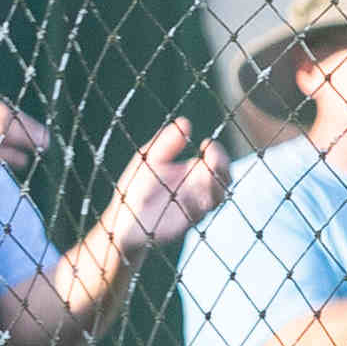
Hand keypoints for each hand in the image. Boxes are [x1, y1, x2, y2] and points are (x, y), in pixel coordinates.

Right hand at [0, 93, 47, 192]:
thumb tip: (6, 134)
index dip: (18, 116)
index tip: (32, 127)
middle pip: (2, 116)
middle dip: (27, 127)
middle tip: (45, 139)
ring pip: (0, 133)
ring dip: (25, 141)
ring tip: (39, 149)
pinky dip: (9, 157)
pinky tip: (20, 162)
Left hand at [104, 116, 228, 250]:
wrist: (122, 219)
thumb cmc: (136, 187)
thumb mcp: (150, 159)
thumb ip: (166, 144)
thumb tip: (185, 122)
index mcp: (194, 172)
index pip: (218, 162)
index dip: (219, 154)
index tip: (207, 143)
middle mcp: (199, 190)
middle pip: (224, 180)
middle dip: (222, 168)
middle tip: (212, 159)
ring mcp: (194, 208)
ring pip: (216, 198)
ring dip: (214, 186)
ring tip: (204, 174)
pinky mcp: (182, 224)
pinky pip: (196, 215)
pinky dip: (195, 206)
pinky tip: (188, 195)